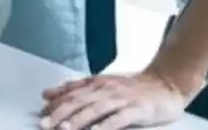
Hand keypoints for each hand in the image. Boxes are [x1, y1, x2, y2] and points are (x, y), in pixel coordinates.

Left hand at [38, 71, 186, 129]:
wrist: (167, 83)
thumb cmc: (132, 87)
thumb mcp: (101, 84)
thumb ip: (74, 89)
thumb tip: (46, 94)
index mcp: (96, 83)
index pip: (71, 93)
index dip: (55, 103)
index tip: (40, 114)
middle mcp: (106, 89)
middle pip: (79, 100)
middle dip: (60, 113)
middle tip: (45, 124)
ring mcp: (122, 98)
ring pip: (95, 109)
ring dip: (78, 119)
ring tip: (64, 128)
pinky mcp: (137, 109)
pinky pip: (119, 119)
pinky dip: (105, 126)